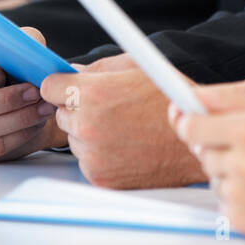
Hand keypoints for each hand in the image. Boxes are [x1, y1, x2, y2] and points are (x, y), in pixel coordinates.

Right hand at [0, 28, 61, 162]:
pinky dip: (19, 136)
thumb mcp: (21, 51)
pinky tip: (35, 124)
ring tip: (44, 109)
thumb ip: (23, 42)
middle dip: (8, 101)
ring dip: (19, 119)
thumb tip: (29, 49)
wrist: (24, 106)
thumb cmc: (17, 75)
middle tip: (37, 94)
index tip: (13, 72)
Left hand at [40, 61, 204, 188]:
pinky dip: (100, 154)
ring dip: (89, 133)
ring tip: (124, 128)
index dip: (61, 85)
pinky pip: (86, 161)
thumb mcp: (138, 67)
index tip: (70, 88)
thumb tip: (71, 72)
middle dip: (78, 109)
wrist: (195, 143)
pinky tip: (125, 146)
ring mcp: (92, 155)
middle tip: (110, 109)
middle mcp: (87, 126)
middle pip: (61, 114)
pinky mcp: (99, 177)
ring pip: (73, 139)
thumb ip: (98, 68)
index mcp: (94, 93)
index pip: (48, 87)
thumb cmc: (172, 102)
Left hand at [173, 80, 244, 238]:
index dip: (189, 119)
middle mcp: (242, 164)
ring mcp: (242, 196)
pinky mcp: (244, 220)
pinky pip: (223, 202)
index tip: (188, 117)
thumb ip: (236, 95)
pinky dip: (239, 195)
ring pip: (213, 177)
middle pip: (201, 151)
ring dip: (230, 171)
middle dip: (219, 145)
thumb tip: (196, 96)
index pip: (192, 124)